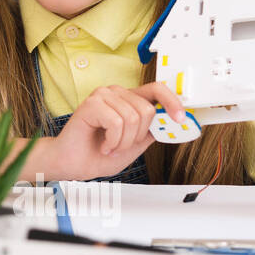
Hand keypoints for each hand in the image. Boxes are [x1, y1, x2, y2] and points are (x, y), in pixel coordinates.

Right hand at [52, 82, 187, 179]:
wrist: (73, 165)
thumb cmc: (98, 154)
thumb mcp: (135, 144)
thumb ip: (152, 131)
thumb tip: (174, 123)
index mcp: (128, 100)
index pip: (157, 89)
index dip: (172, 102)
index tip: (181, 119)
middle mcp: (116, 93)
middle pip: (147, 109)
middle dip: (138, 136)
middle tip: (122, 145)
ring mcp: (103, 96)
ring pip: (132, 117)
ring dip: (123, 141)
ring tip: (110, 146)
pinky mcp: (91, 103)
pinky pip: (116, 122)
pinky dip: (113, 140)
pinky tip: (103, 144)